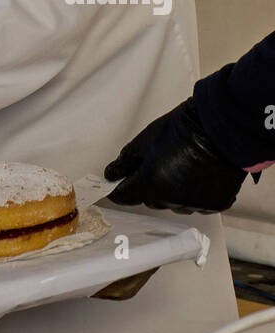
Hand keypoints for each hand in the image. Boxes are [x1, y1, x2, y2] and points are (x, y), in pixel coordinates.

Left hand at [104, 97, 247, 213]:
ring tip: (181, 166)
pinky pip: (196, 203)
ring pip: (173, 203)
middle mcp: (171, 200)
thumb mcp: (145, 140)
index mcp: (151, 184)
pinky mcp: (214, 204)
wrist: (220, 128)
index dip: (118, 190)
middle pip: (150, 200)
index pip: (125, 197)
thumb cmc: (183, 129)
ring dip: (171, 191)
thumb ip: (125, 161)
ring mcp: (194, 204)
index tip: (115, 185)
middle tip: (155, 163)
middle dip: (147, 185)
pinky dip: (193, 192)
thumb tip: (112, 174)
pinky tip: (198, 173)